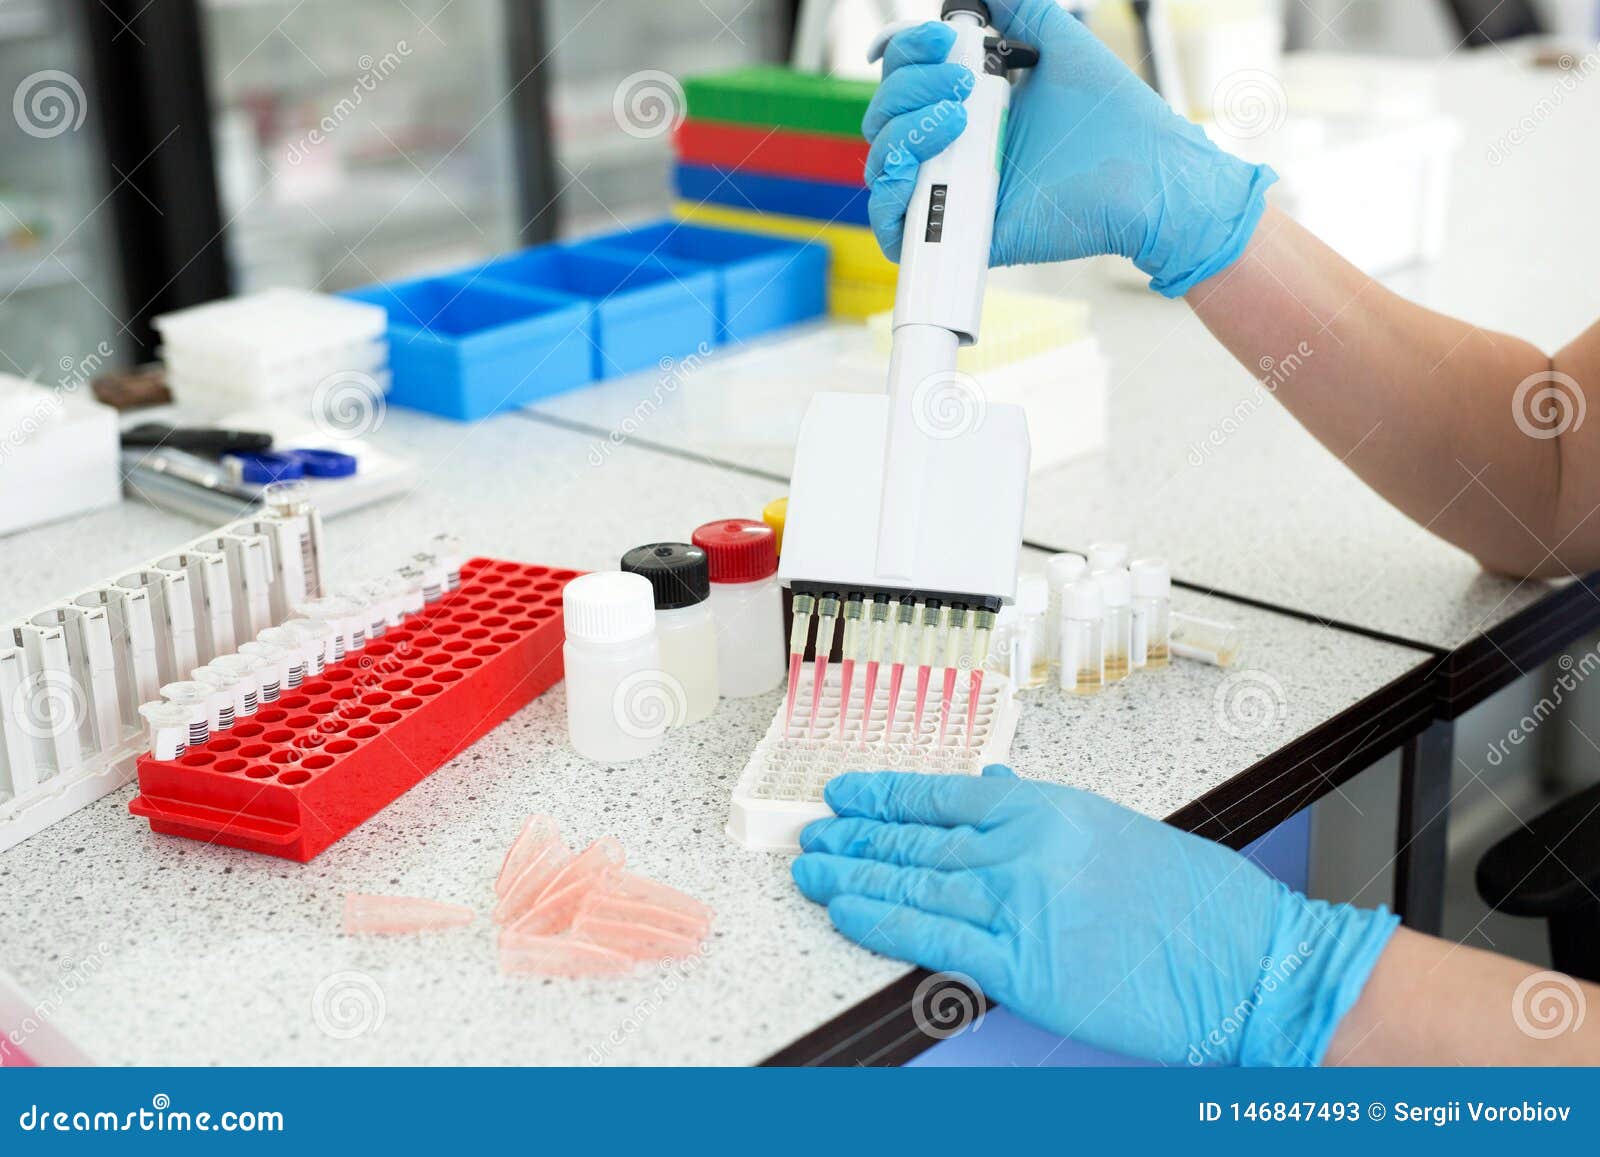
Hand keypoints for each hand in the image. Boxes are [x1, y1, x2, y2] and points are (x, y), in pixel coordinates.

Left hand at [792, 766, 1397, 1065]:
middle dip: (856, 839)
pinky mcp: (1023, 966)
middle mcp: (1024, 848)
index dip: (884, 796)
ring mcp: (1019, 905)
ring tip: (813, 871)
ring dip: (854, 878)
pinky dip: (882, 926)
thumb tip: (995, 791)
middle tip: (814, 834)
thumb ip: (1046, 814)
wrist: (1252, 962)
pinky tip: (847, 915)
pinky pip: (933, 940)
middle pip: (916, 841)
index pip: (941, 795)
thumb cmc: (1200, 904)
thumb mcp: (1117, 832)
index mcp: (1048, 809)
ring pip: (912, 885)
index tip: (847, 794)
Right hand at [863, 2, 1276, 295]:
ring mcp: (953, 193)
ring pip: (882, 163)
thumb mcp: (1057, 41)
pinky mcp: (961, 235)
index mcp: (967, 107)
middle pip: (883, 117)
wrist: (1146, 175)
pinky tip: (916, 168)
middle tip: (964, 84)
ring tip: (958, 120)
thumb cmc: (1113, 118)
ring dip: (904, 131)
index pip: (903, 79)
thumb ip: (1019, 7)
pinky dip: (887, 196)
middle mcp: (953, 150)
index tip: (943, 37)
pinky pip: (892, 227)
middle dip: (908, 87)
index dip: (905, 53)